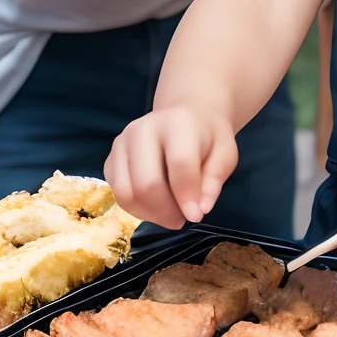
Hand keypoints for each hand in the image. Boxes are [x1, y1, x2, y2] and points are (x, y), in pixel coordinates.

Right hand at [106, 105, 238, 228]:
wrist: (183, 117)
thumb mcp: (225, 154)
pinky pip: (118, 195)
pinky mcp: (110, 159)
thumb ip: (215, 180)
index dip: (188, 196)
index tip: (197, 216)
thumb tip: (200, 209)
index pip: (179, 164)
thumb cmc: (207, 138)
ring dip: (150, 214)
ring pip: (127, 193)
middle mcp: (142, 129)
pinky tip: (155, 206)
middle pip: (147, 183)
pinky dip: (137, 210)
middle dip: (166, 211)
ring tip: (169, 213)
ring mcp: (121, 143)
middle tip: (182, 218)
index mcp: (177, 123)